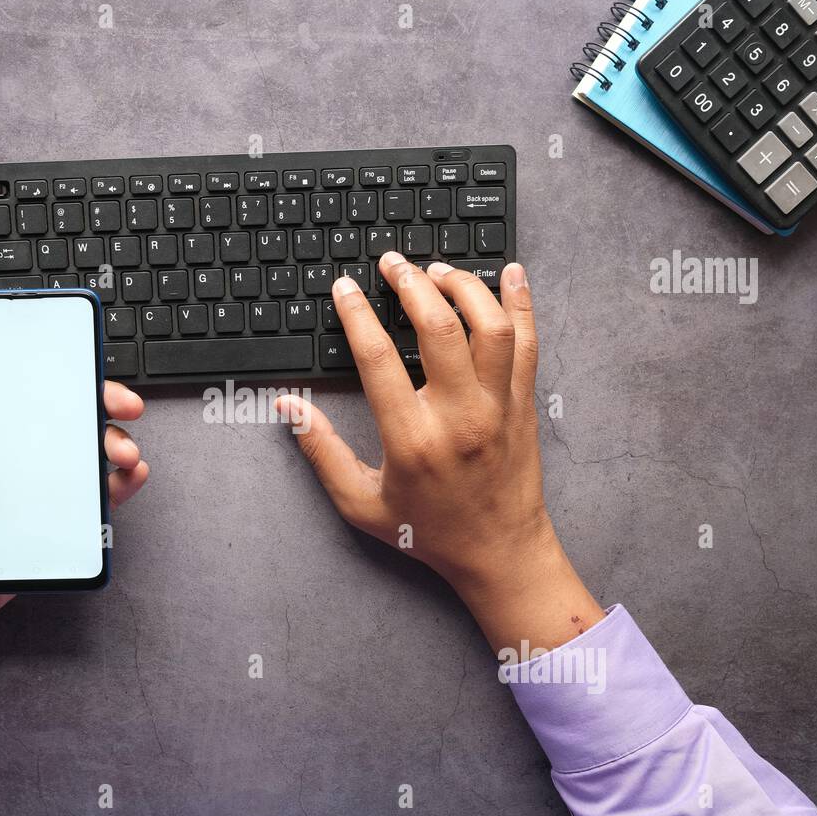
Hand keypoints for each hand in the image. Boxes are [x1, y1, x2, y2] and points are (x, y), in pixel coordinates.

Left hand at [0, 360, 148, 672]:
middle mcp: (7, 454)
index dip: (49, 372)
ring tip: (124, 454)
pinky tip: (130, 475)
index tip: (77, 364)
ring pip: (83, 451)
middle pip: (61, 415)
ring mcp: (33, 485)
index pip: (15, 392)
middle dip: (99, 402)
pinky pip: (91, 495)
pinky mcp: (53, 517)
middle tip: (122, 404)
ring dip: (113, 442)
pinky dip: (117, 482)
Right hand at [276, 252, 601, 652]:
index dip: (357, 314)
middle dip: (411, 283)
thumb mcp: (360, 503)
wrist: (499, 553)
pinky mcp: (524, 404)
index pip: (380, 358)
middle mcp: (459, 416)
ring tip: (436, 270)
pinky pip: (528, 341)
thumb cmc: (428, 532)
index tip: (344, 288)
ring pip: (489, 325)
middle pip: (439, 327)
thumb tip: (288, 407)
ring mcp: (498, 407)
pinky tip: (508, 273)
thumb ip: (322, 451)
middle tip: (391, 263)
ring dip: (462, 286)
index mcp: (413, 439)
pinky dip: (520, 302)